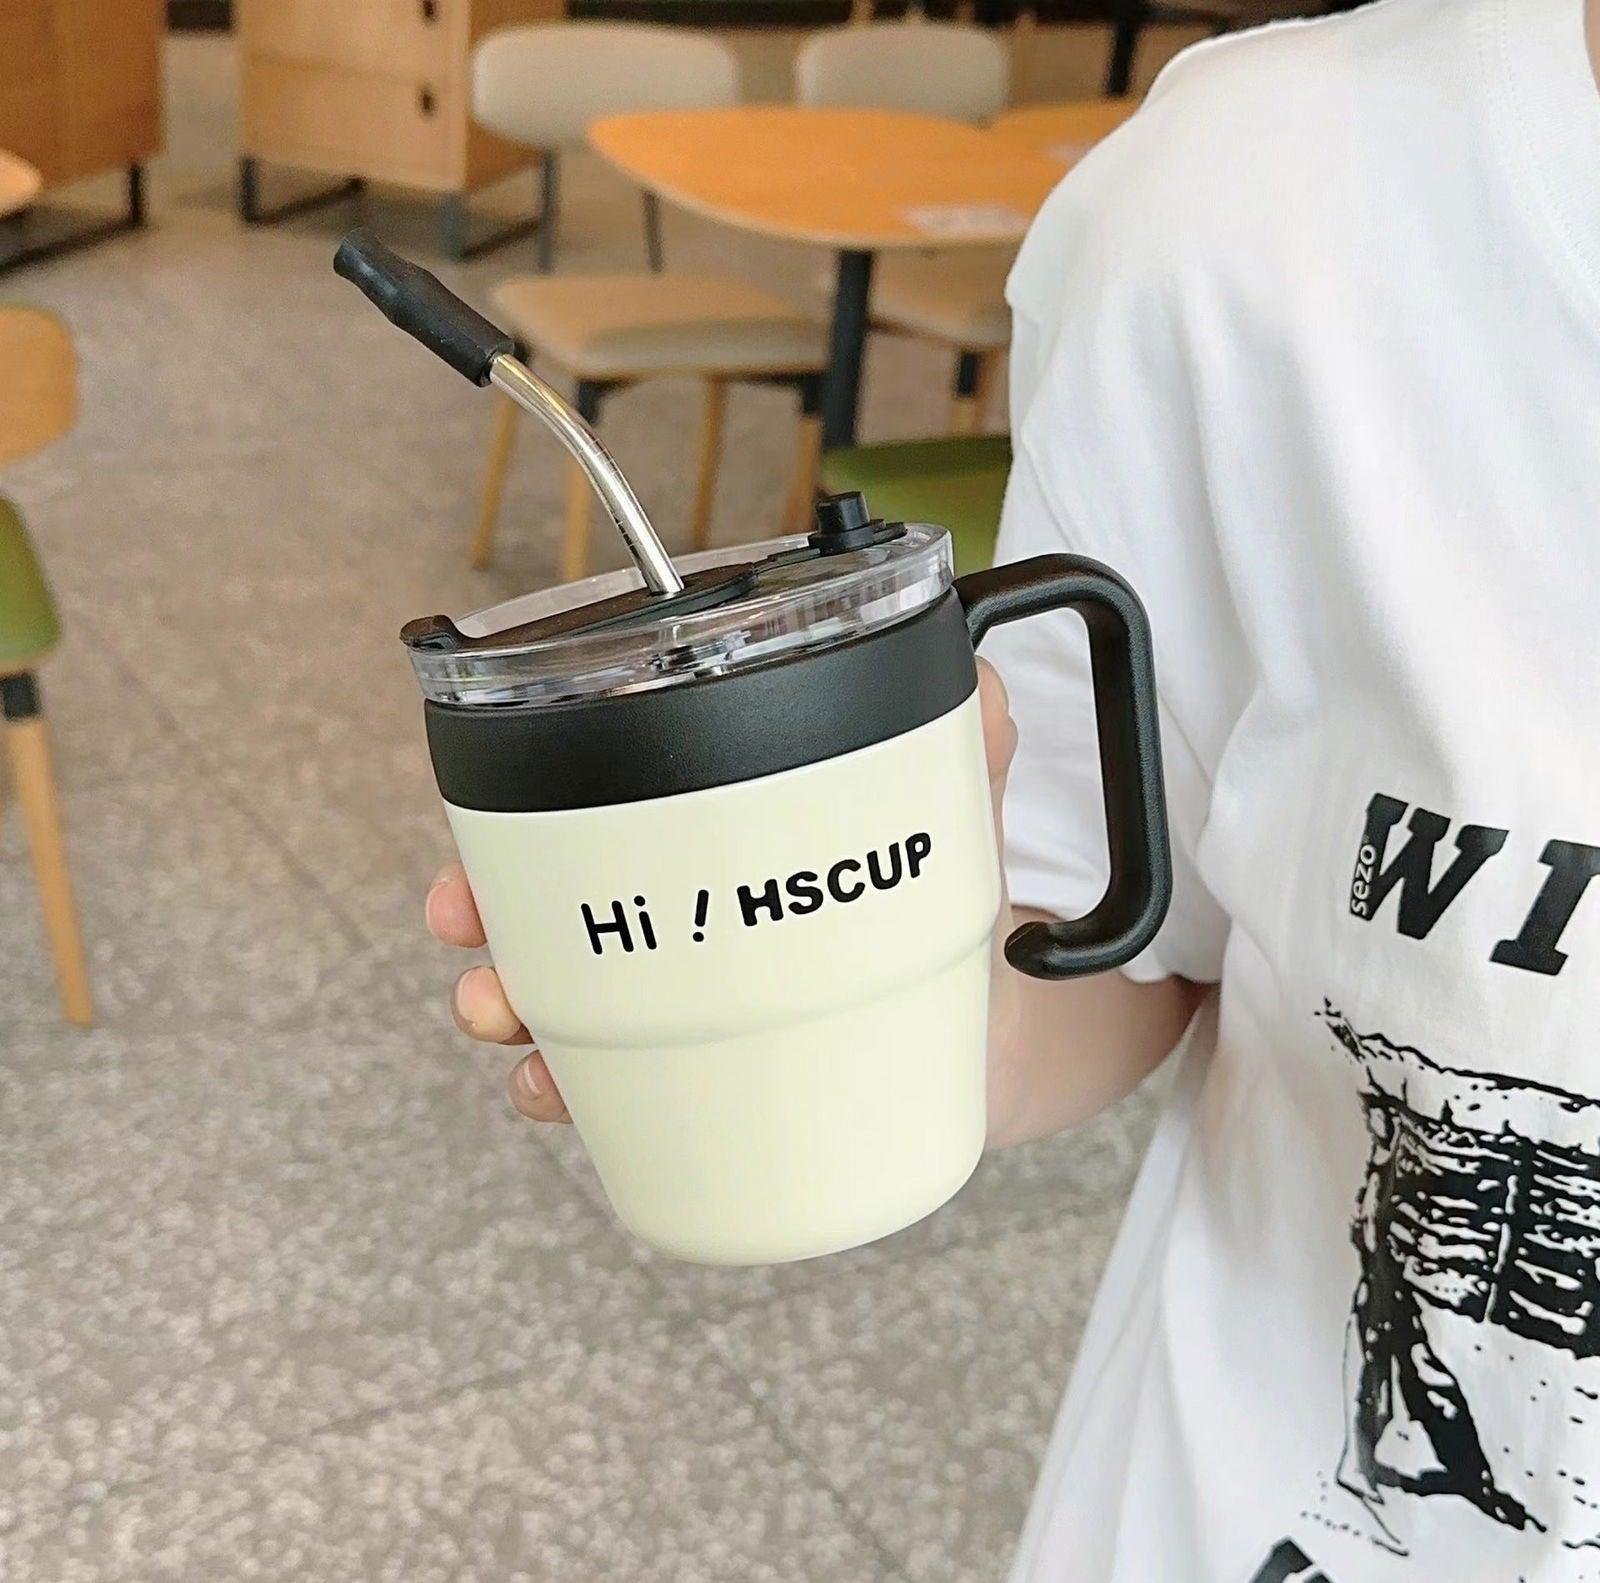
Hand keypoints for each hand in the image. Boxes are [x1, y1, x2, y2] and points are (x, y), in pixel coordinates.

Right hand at [424, 659, 1017, 1129]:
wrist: (989, 1040)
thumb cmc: (942, 910)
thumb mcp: (954, 820)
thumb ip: (969, 745)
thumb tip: (977, 674)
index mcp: (715, 843)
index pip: (596, 822)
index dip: (514, 830)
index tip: (475, 851)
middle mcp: (683, 923)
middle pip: (548, 912)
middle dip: (486, 922)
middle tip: (470, 936)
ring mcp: (691, 1009)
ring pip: (561, 1006)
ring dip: (508, 1009)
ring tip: (507, 1023)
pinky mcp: (716, 1090)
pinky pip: (617, 1097)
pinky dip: (572, 1096)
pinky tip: (556, 1094)